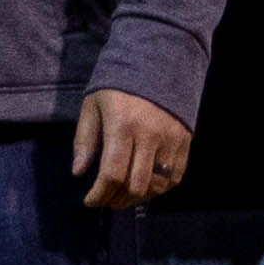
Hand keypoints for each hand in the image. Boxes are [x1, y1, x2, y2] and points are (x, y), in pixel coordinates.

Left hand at [74, 87, 190, 210]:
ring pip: (157, 186)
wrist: (158, 62)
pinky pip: (175, 177)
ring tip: (122, 196)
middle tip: (105, 200)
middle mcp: (150, 135)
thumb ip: (84, 139)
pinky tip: (144, 188)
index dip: (99, 194)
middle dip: (116, 200)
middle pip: (135, 186)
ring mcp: (171, 139)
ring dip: (137, 198)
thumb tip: (78, 172)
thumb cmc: (117, 86)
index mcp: (122, 125)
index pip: (112, 173)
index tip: (89, 202)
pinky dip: (159, 189)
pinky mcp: (185, 141)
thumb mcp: (92, 105)